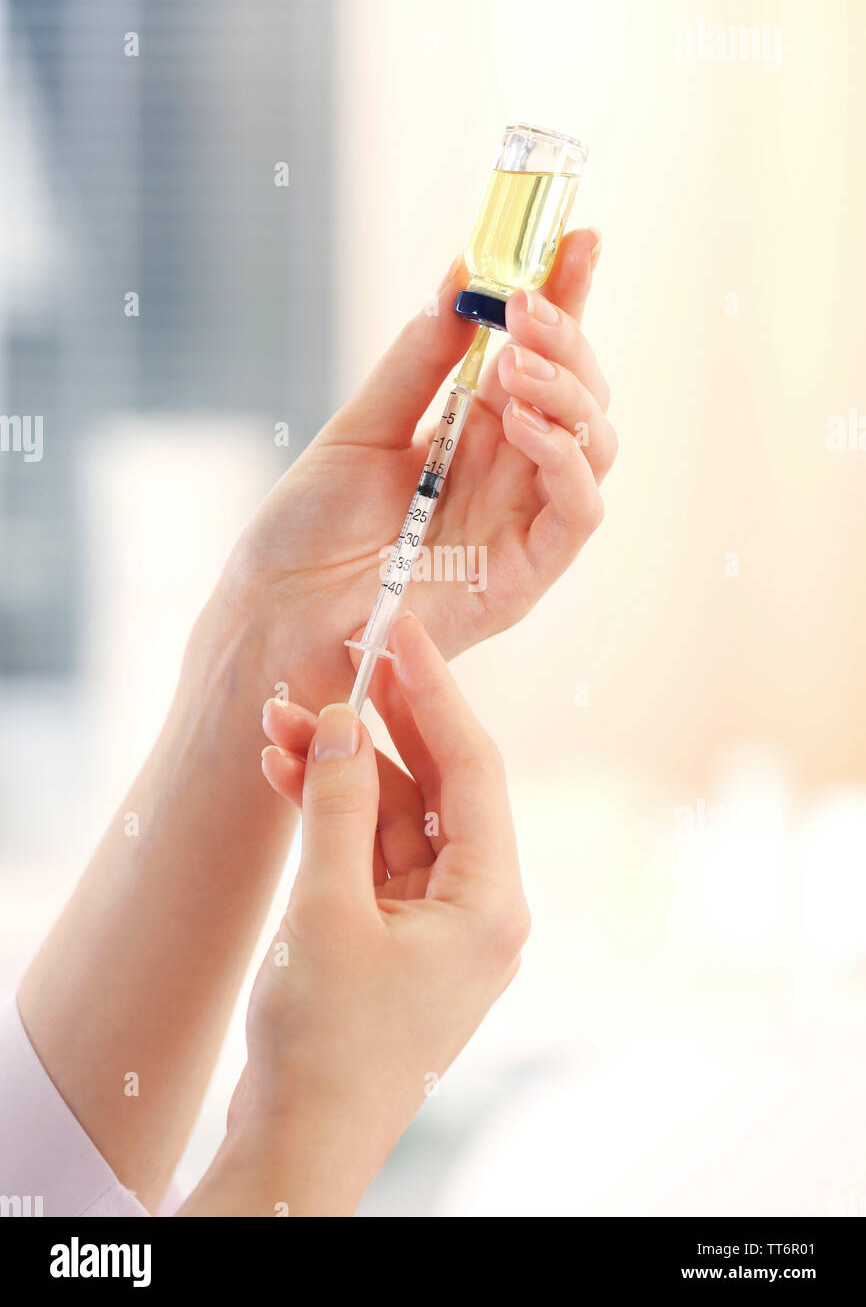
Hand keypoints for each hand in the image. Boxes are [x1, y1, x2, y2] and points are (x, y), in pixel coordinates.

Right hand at [181, 614, 528, 1215]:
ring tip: (279, 721)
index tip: (399, 634)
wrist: (295, 1146)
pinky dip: (333, 814)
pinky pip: (371, 851)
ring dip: (342, 769)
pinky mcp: (394, 934)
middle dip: (382, 724)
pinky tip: (286, 772)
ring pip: (397, 814)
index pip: (473, 768)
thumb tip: (339, 724)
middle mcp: (477, 906)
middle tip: (342, 659)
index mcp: (491, 902)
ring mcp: (436, 922)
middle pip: (438, 784)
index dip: (433, 694)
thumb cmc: (324, 1047)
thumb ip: (338, 807)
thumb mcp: (327, 909)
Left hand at [219, 229, 614, 710]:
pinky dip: (567, 460)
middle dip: (568, 336)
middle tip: (527, 301)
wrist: (274, 612)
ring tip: (517, 361)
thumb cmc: (308, 528)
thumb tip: (461, 272)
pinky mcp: (525, 574)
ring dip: (568, 391)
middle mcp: (510, 471)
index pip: (538, 354)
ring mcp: (523, 522)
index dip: (565, 296)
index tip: (575, 235)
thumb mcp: (362, 426)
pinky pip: (579, 512)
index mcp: (475, 431)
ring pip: (594, 445)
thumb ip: (420, 360)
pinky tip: (526, 423)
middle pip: (580, 393)